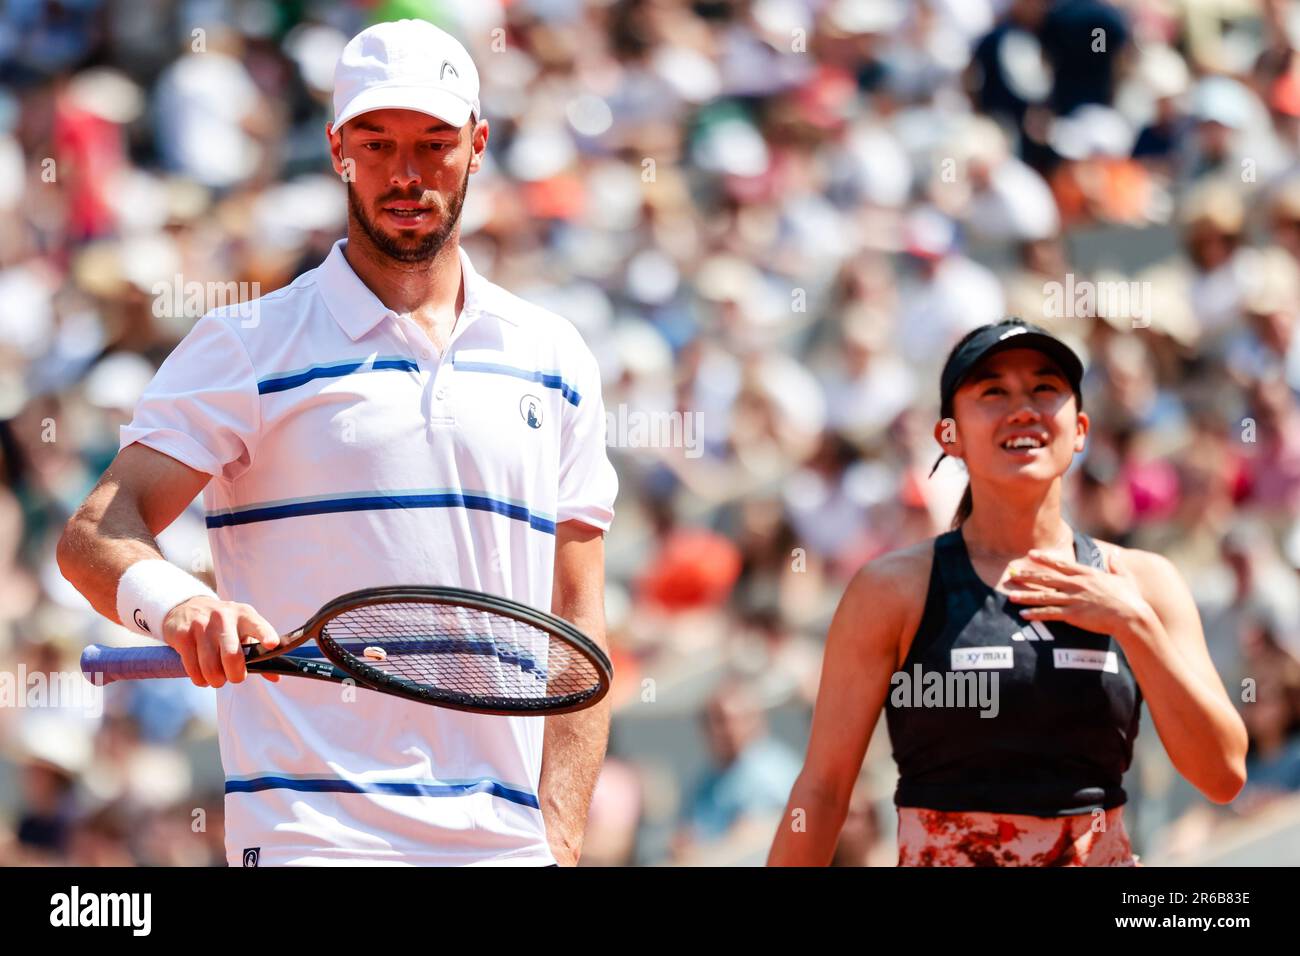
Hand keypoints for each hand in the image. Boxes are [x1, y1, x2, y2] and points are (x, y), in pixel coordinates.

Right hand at [161, 596, 279, 686]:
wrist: (186, 607)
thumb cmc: (223, 625)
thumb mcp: (243, 631)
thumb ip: (259, 654)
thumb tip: (275, 677)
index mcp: (245, 615)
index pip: (258, 625)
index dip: (266, 635)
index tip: (272, 644)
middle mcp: (224, 617)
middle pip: (232, 656)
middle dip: (235, 676)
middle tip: (234, 677)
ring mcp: (201, 625)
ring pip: (211, 667)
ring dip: (215, 680)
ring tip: (216, 677)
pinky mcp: (183, 635)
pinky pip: (193, 669)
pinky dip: (199, 679)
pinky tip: (201, 674)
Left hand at [1003, 547, 1153, 637]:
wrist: (1132, 616)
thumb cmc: (1131, 599)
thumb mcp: (1125, 578)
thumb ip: (1117, 567)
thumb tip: (1116, 556)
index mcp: (1087, 574)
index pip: (1061, 564)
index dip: (1044, 559)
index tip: (1030, 555)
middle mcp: (1077, 584)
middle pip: (1047, 578)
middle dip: (1027, 576)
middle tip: (1011, 573)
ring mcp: (1074, 599)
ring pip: (1044, 596)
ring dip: (1026, 596)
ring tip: (1011, 596)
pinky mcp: (1073, 615)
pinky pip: (1050, 614)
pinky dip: (1036, 614)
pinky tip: (1024, 614)